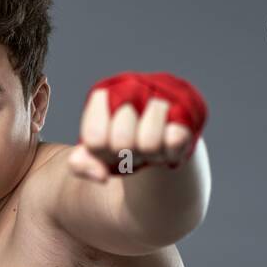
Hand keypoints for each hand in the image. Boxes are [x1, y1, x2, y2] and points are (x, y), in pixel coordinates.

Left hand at [68, 71, 205, 181]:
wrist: (159, 143)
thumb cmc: (120, 146)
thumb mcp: (94, 156)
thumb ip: (80, 164)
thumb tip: (100, 176)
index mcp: (104, 96)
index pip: (94, 137)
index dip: (101, 153)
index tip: (107, 148)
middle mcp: (132, 89)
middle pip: (121, 141)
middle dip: (126, 155)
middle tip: (132, 148)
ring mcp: (160, 98)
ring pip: (149, 142)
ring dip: (149, 154)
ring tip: (151, 147)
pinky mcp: (185, 112)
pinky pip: (176, 138)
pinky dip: (170, 153)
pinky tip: (168, 149)